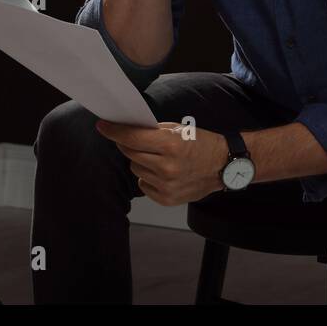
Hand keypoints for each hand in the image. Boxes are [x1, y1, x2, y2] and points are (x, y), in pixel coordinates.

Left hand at [95, 120, 229, 206]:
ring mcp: (167, 185)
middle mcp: (167, 167)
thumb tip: (126, 131)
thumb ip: (153, 131)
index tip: (103, 126)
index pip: (132, 138)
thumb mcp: (179, 129)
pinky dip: (148, 177)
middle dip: (130, 144)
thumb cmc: (202, 144)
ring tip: (158, 158)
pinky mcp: (167, 199)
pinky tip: (163, 172)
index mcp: (171, 145)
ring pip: (135, 169)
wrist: (223, 166)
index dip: (114, 131)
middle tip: (139, 140)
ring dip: (141, 161)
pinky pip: (143, 184)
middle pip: (130, 153)